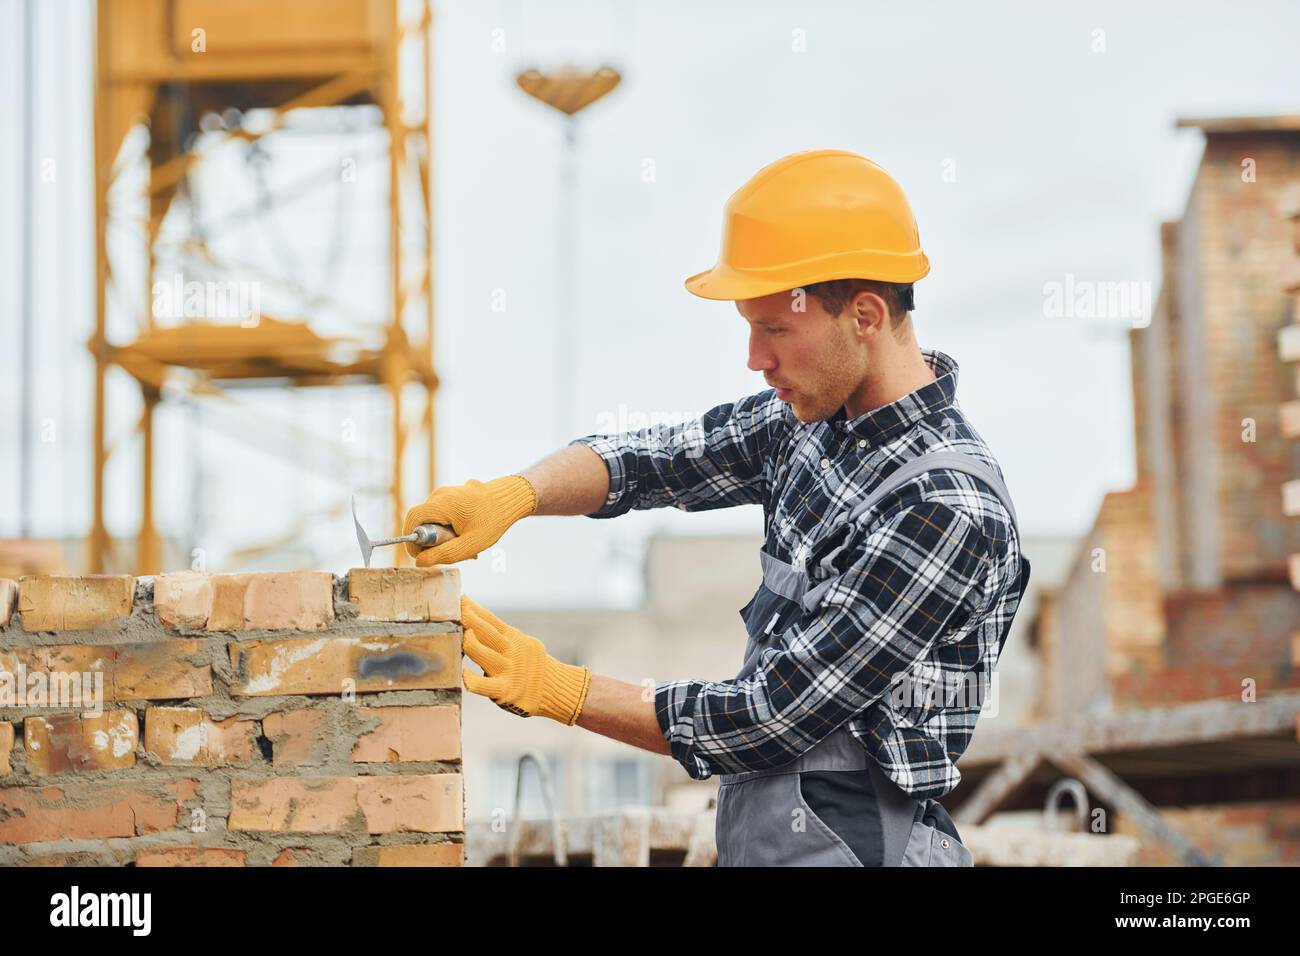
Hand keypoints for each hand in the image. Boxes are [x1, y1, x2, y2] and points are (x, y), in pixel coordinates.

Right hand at [403, 475, 537, 565]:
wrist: (512, 498)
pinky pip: (442, 515)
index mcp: (442, 503)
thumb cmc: (493, 521)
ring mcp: (446, 493)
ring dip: (443, 536)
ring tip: (464, 544)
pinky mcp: (452, 496)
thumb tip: (420, 562)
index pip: (412, 519)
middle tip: (450, 552)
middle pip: (423, 521)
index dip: (411, 540)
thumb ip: (443, 554)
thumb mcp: (469, 544)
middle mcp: (440, 494)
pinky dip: (450, 528)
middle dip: (431, 541)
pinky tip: (468, 535)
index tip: (421, 556)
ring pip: (433, 519)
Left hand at [459, 594, 590, 724]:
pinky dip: (473, 680)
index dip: (474, 608)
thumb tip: (476, 619)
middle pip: (486, 631)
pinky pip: (486, 685)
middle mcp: (510, 650)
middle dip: (469, 619)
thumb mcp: (521, 643)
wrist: (555, 688)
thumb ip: (501, 636)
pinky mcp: (505, 690)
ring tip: (462, 637)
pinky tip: (464, 675)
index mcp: (512, 637)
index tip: (460, 599)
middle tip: (455, 611)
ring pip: (483, 653)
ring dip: (470, 643)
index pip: (490, 619)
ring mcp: (508, 669)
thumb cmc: (530, 665)